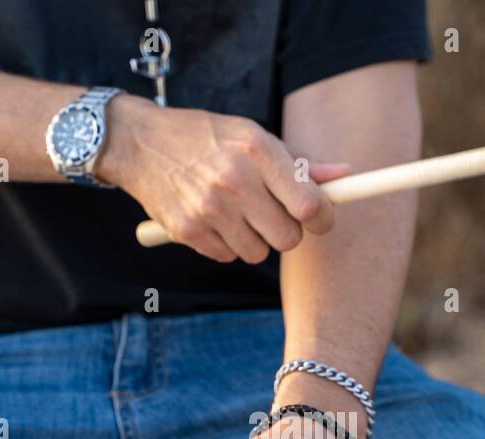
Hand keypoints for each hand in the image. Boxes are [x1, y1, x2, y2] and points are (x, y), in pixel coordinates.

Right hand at [95, 93, 350, 262]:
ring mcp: (209, 210)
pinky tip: (212, 219)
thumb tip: (344, 176)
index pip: (308, 205)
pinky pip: (228, 257)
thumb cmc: (206, 138)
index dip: (323, 218)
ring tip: (236, 213)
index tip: (320, 218)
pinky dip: (226, 244)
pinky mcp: (187, 231)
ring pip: (258, 253)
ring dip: (254, 239)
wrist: (140, 143)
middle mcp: (234, 181)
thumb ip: (298, 163)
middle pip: (288, 238)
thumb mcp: (252, 136)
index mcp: (257, 152)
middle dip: (286, 231)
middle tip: (272, 214)